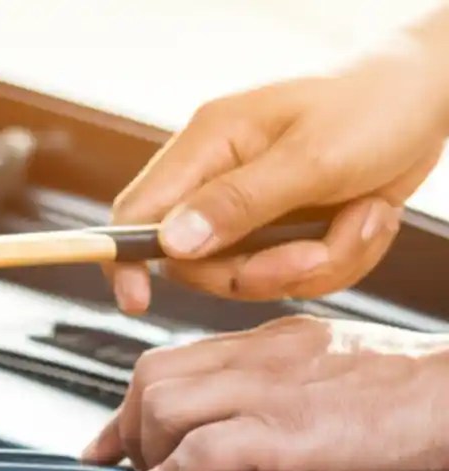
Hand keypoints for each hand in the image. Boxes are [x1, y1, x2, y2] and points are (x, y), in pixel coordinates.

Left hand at [81, 315, 448, 470]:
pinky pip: (199, 451)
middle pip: (153, 375)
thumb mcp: (332, 370)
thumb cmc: (417, 391)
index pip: (177, 359)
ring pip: (163, 405)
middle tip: (130, 467)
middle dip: (127, 426)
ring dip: (144, 453)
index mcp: (272, 341)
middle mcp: (260, 356)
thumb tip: (242, 419)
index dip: (131, 402)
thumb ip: (280, 384)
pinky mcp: (284, 434)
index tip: (108, 438)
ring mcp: (269, 392)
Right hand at [105, 20, 448, 313]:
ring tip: (365, 216)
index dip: (126, 260)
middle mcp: (219, 178)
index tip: (137, 301)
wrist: (434, 95)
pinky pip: (297, 273)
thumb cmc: (374, 105)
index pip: (136, 211)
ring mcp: (255, 206)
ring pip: (254, 275)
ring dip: (318, 262)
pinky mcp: (289, 226)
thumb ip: (238, 203)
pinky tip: (369, 216)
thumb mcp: (311, 157)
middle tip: (316, 253)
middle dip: (263, 271)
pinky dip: (341, 258)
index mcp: (207, 146)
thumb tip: (170, 245)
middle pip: (199, 262)